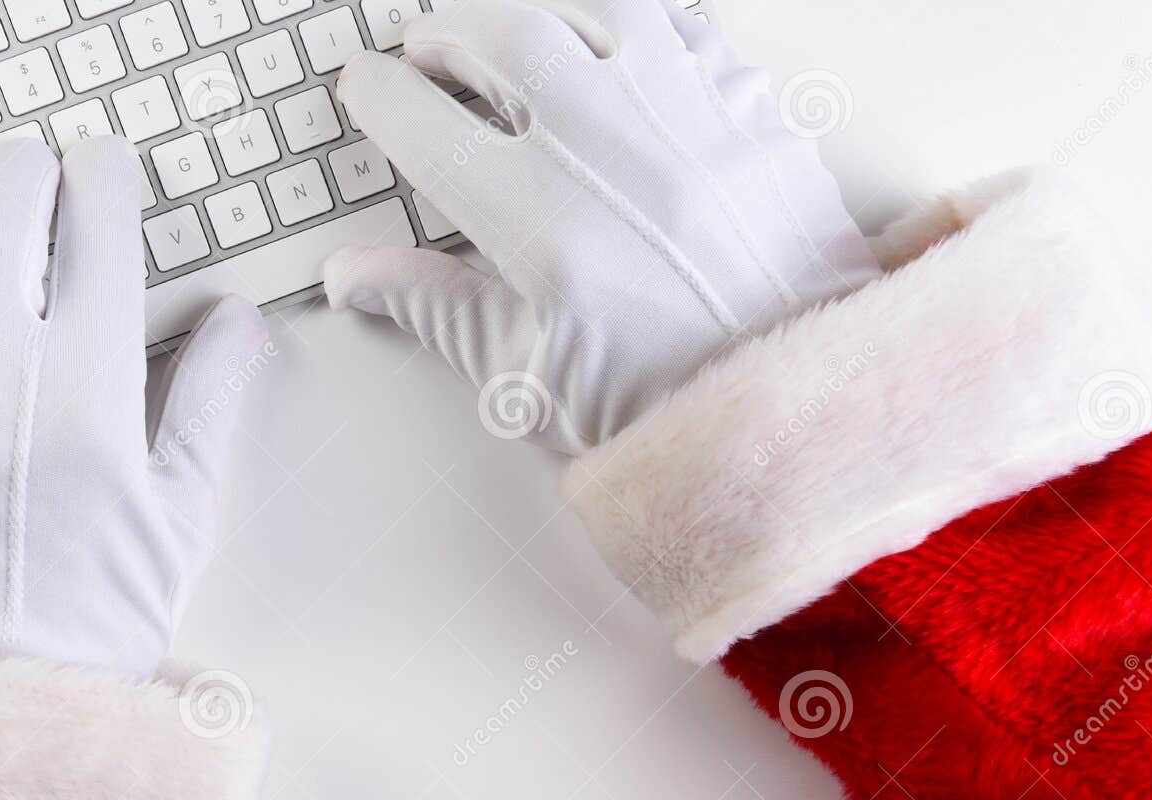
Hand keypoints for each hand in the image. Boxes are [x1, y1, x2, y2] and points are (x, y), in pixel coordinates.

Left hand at [0, 138, 268, 674]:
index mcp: (87, 395)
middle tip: (47, 172)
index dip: (109, 176)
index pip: (97, 230)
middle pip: (0, 206)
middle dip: (31, 169)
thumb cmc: (86, 622)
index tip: (114, 168)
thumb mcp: (177, 517)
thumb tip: (238, 322)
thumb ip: (210, 404)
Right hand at [324, 0, 876, 452]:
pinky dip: (633, 20)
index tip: (368, 90)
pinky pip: (682, 24)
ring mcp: (686, 118)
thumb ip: (435, 310)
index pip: (426, 126)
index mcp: (540, 224)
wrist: (794, 409)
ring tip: (508, 30)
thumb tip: (357, 276)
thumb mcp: (526, 378)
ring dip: (533, 11)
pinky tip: (611, 40)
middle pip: (501, 37)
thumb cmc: (663, 407)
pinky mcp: (751, 110)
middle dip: (447, 33)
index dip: (381, 97)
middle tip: (425, 49)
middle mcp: (609, 149)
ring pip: (590, 8)